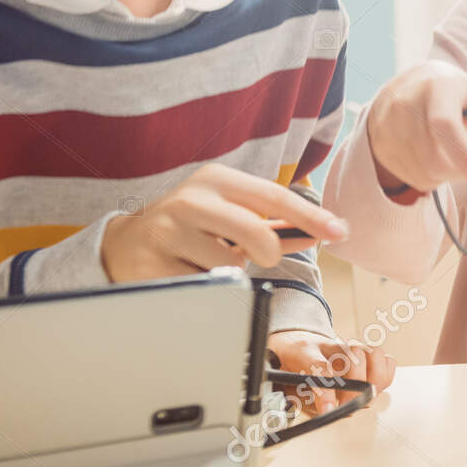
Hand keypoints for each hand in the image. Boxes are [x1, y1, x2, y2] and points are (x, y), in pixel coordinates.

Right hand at [101, 164, 348, 281]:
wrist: (126, 243)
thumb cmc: (191, 224)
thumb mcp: (231, 211)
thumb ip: (277, 223)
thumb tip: (323, 232)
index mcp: (216, 179)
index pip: (274, 196)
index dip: (311, 215)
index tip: (340, 231)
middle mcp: (190, 200)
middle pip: (256, 234)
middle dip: (268, 253)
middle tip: (255, 255)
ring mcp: (167, 232)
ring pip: (229, 267)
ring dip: (229, 272)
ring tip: (206, 260)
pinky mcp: (153, 267)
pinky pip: (204, 288)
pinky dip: (206, 286)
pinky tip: (187, 272)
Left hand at [268, 329, 395, 414]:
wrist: (293, 341)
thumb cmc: (289, 362)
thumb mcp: (280, 379)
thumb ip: (294, 396)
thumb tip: (317, 413)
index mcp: (304, 350)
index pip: (320, 367)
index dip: (327, 392)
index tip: (328, 410)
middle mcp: (331, 345)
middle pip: (355, 358)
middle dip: (356, 387)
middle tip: (347, 405)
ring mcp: (350, 346)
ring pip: (374, 354)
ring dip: (374, 379)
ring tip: (363, 396)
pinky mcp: (365, 352)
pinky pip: (386, 359)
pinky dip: (385, 375)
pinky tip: (373, 386)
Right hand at [366, 60, 466, 196]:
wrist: (403, 86)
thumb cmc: (447, 93)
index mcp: (436, 86)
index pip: (444, 124)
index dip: (463, 153)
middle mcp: (405, 103)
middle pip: (433, 157)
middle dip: (457, 168)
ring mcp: (387, 125)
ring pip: (423, 171)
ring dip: (444, 173)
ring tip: (448, 152)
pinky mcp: (379, 144)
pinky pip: (411, 176)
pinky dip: (429, 175)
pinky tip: (431, 156)